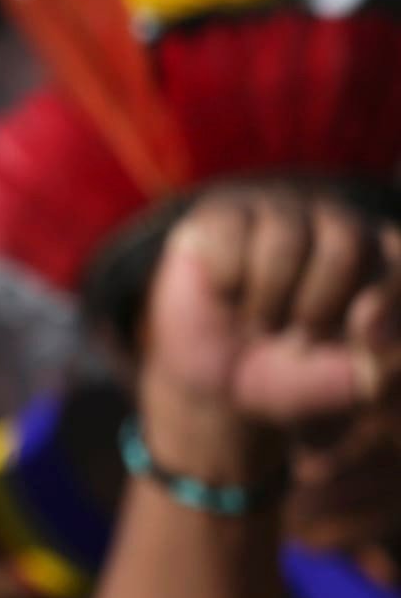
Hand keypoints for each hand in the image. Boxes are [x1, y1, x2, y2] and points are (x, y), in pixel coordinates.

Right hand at [140, 188, 400, 478]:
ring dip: (268, 297)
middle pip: (344, 240)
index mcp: (377, 253)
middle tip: (301, 336)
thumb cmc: (292, 373)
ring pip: (286, 237)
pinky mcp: (221, 216)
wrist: (214, 384)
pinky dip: (229, 279)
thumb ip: (382, 361)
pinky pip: (230, 234)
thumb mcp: (348, 381)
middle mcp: (331, 221)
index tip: (370, 339)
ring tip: (260, 320)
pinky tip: (227, 294)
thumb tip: (369, 318)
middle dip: (318, 303)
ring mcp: (275, 213)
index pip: (398, 253)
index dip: (389, 293)